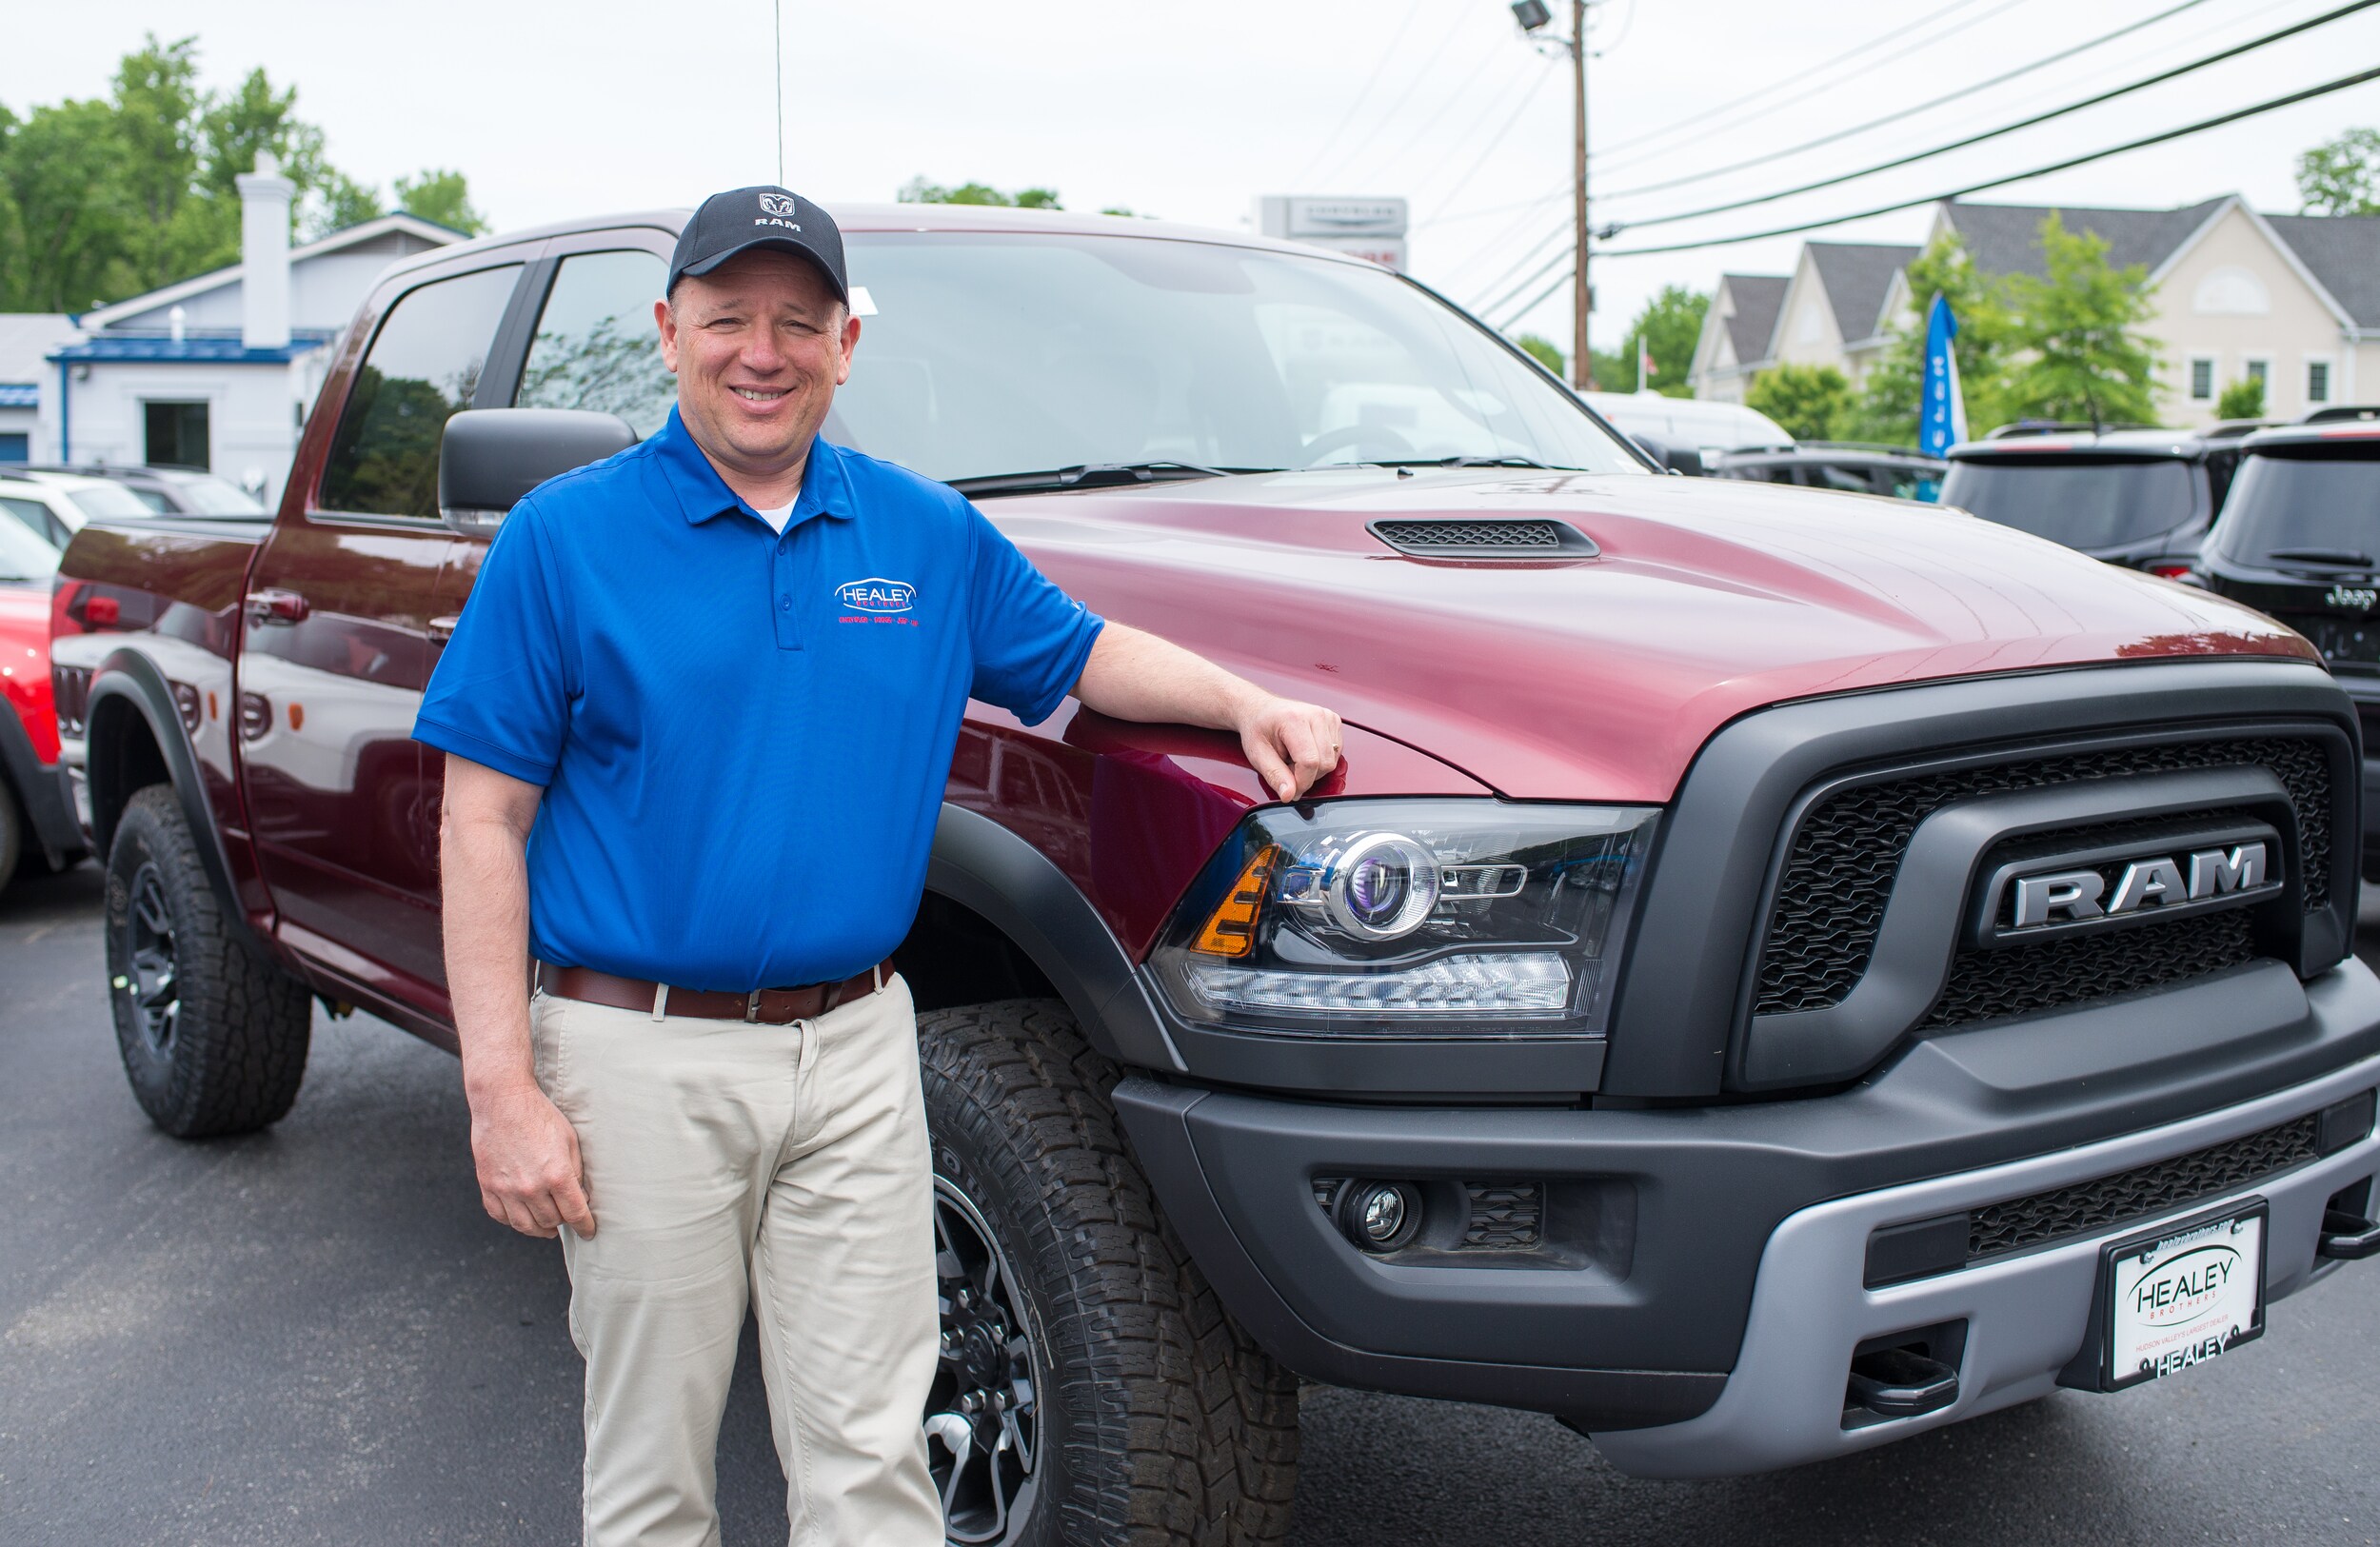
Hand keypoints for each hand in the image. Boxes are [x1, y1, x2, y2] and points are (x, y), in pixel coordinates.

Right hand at [469, 1080, 595, 1238]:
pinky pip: (500, 1216)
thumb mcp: (570, 1141)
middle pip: (551, 1222)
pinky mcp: (488, 1186)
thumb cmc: (540, 1116)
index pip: (575, 1214)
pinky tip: (522, 1215)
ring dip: (539, 1228)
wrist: (503, 1102)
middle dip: (563, 1222)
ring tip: (547, 1225)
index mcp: (556, 1175)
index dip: (585, 1227)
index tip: (589, 1232)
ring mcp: (506, 1189)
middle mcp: (530, 1187)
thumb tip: (580, 1198)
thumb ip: (576, 1172)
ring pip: (526, 1226)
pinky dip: (513, 1220)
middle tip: (566, 1216)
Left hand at [1237, 694, 1342, 799]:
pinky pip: (1336, 753)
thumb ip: (1275, 776)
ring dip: (1314, 768)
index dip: (1301, 782)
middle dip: (1307, 776)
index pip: (1310, 762)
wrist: (1261, 709)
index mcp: (1294, 719)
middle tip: (1287, 768)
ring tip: (1295, 758)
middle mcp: (1316, 715)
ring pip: (1332, 760)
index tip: (1289, 789)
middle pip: (1325, 763)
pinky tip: (1306, 752)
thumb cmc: (1258, 728)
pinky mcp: (1334, 721)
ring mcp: (1328, 717)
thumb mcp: (1258, 755)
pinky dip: (1321, 760)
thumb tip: (1289, 795)